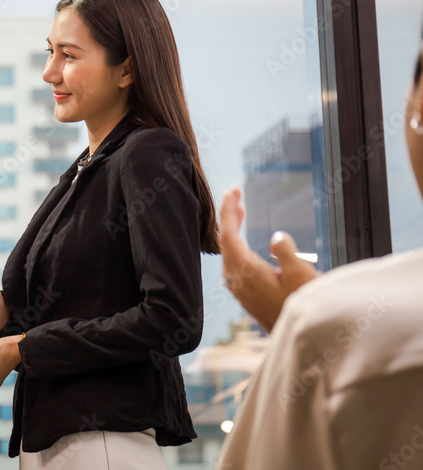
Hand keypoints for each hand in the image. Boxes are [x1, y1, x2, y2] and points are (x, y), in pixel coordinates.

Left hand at [219, 187, 319, 331]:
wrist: (302, 339)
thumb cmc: (305, 305)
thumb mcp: (301, 274)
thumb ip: (285, 251)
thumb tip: (275, 237)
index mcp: (246, 270)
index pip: (228, 234)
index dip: (228, 211)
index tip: (232, 191)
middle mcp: (236, 279)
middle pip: (225, 241)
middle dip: (229, 217)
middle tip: (236, 196)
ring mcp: (239, 289)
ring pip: (228, 253)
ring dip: (232, 232)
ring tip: (239, 214)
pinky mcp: (244, 296)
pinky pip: (233, 265)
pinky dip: (236, 248)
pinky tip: (242, 244)